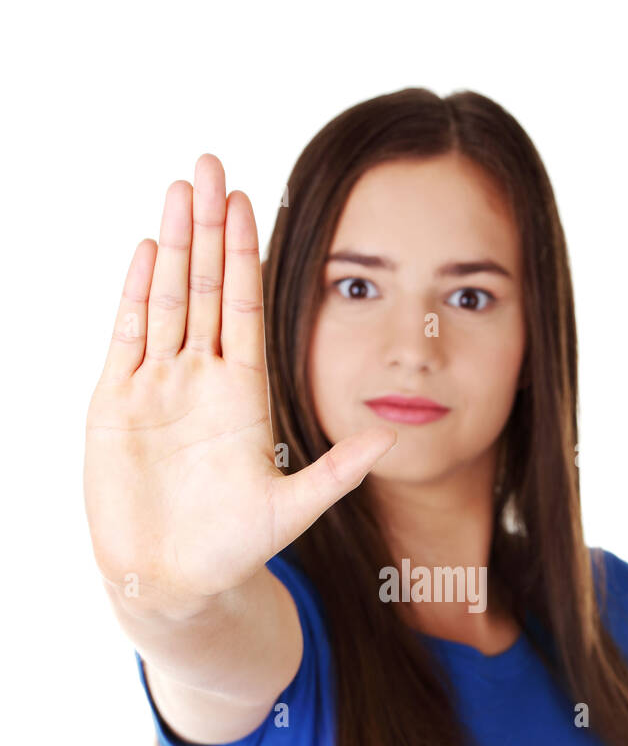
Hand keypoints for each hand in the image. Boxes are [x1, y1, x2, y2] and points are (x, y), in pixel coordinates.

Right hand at [84, 153, 395, 613]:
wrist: (174, 582)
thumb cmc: (233, 550)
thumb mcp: (293, 510)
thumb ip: (338, 472)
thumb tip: (393, 436)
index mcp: (243, 395)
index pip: (245, 307)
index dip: (246, 254)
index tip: (251, 202)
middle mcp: (200, 380)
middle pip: (203, 286)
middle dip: (206, 226)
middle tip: (210, 163)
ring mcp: (156, 388)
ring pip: (165, 299)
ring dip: (169, 244)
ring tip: (176, 188)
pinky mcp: (115, 405)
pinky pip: (126, 337)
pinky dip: (134, 295)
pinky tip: (144, 251)